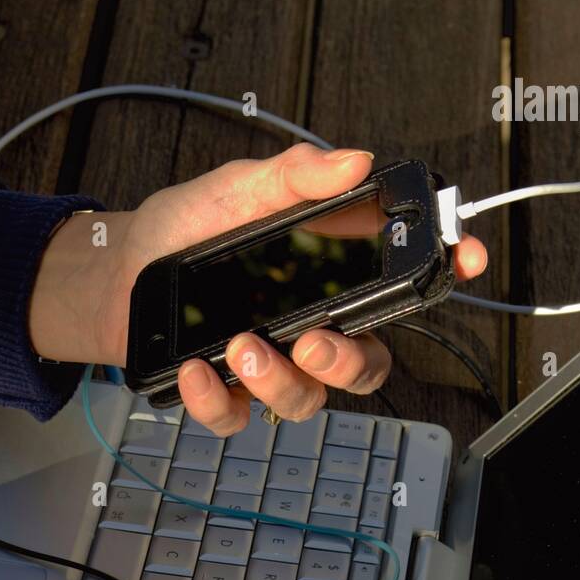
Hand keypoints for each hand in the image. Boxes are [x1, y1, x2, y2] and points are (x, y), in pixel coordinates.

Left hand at [29, 142, 487, 434]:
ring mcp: (271, 367)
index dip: (441, 275)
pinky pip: (240, 419)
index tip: (464, 260)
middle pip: (365, 367)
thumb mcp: (236, 189)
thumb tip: (353, 160)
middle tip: (315, 340)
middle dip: (348, 364)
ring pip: (307, 403)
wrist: (115, 271)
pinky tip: (196, 369)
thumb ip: (293, 177)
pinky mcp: (227, 395)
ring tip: (241, 347)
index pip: (398, 284)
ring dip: (280, 382)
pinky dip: (218, 400)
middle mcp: (308, 328)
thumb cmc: (181, 230)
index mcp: (327, 276)